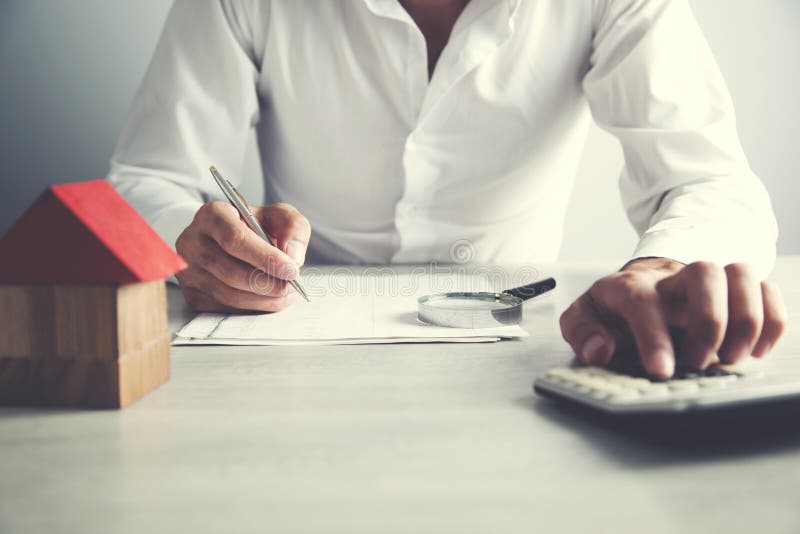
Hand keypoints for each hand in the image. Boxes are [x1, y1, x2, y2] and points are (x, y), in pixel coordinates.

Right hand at [175, 201, 310, 311]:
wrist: (238, 242)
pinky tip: (268, 299)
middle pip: (231, 271)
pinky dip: (252, 308)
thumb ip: (293, 227)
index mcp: (212, 215)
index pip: (235, 239)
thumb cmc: (257, 227)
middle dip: (267, 284)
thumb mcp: (280, 216)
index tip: (292, 270)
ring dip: (264, 299)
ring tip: (286, 293)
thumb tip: (292, 256)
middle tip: (291, 286)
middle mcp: (192, 241)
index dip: (266, 258)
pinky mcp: (192, 293)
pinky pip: (225, 308)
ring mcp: (188, 269)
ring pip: (229, 294)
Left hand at [559, 258, 786, 377]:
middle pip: (705, 272)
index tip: (661, 370)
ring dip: (746, 318)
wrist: (638, 285)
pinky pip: (766, 290)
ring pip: (741, 273)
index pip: (644, 300)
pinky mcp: (735, 291)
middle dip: (709, 321)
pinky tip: (756, 350)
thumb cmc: (613, 309)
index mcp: (630, 286)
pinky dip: (771, 320)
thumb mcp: (583, 318)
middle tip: (699, 362)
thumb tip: (600, 349)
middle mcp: (673, 278)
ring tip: (731, 358)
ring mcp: (708, 282)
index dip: (653, 335)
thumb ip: (582, 332)